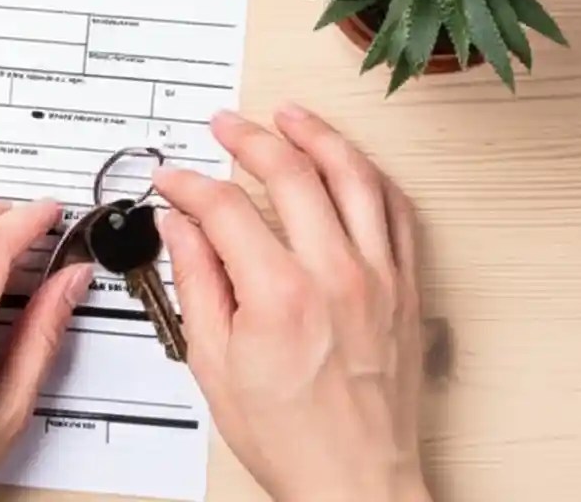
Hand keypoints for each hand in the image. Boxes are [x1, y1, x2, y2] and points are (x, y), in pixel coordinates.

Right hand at [153, 105, 430, 501]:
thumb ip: (197, 283)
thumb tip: (181, 230)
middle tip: (226, 125)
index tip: (173, 179)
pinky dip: (372, 176)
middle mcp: (337, 275)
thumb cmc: (291, 438)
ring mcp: (380, 277)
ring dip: (319, 135)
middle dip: (249, 138)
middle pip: (293, 173)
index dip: (190, 183)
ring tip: (291, 115)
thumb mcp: (215, 364)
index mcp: (281, 296)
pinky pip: (398, 211)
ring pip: (356, 176)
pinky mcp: (407, 288)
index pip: (226, 207)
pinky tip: (351, 162)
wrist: (356, 482)